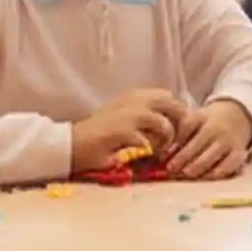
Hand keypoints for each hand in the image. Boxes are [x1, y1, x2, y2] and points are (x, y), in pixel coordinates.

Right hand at [71, 89, 187, 172]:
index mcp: (137, 95)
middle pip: (174, 106)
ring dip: (165, 141)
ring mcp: (129, 114)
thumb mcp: (126, 115)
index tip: (176, 129)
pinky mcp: (123, 131)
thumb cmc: (102, 133)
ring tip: (157, 150)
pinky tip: (142, 156)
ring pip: (165, 125)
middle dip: (179, 125)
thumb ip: (149, 112)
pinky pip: (149, 142)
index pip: (170, 97)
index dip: (177, 113)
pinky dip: (149, 151)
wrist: (72, 143)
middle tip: (173, 141)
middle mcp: (135, 99)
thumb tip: (176, 119)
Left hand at [165, 100, 251, 179]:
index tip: (163, 155)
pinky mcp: (239, 152)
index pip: (187, 126)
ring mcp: (228, 140)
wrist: (237, 116)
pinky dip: (216, 173)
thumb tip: (163, 155)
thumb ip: (179, 133)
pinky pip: (227, 165)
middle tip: (171, 169)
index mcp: (201, 117)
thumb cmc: (207, 122)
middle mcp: (216, 127)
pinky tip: (206, 176)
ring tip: (186, 173)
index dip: (174, 142)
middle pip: (197, 143)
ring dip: (195, 167)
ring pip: (210, 156)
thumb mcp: (194, 119)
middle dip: (182, 158)